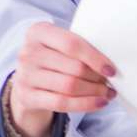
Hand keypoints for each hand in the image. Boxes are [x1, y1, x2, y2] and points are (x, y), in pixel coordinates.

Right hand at [8, 22, 118, 136]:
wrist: (27, 79)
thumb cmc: (53, 58)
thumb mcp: (60, 45)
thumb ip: (80, 47)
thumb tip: (110, 65)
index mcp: (38, 32)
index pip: (72, 44)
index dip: (95, 58)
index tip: (111, 70)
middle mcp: (28, 52)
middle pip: (74, 67)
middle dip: (97, 78)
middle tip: (109, 83)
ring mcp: (25, 75)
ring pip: (69, 86)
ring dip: (94, 92)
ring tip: (107, 93)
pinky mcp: (26, 96)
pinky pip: (61, 103)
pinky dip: (85, 104)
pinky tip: (99, 103)